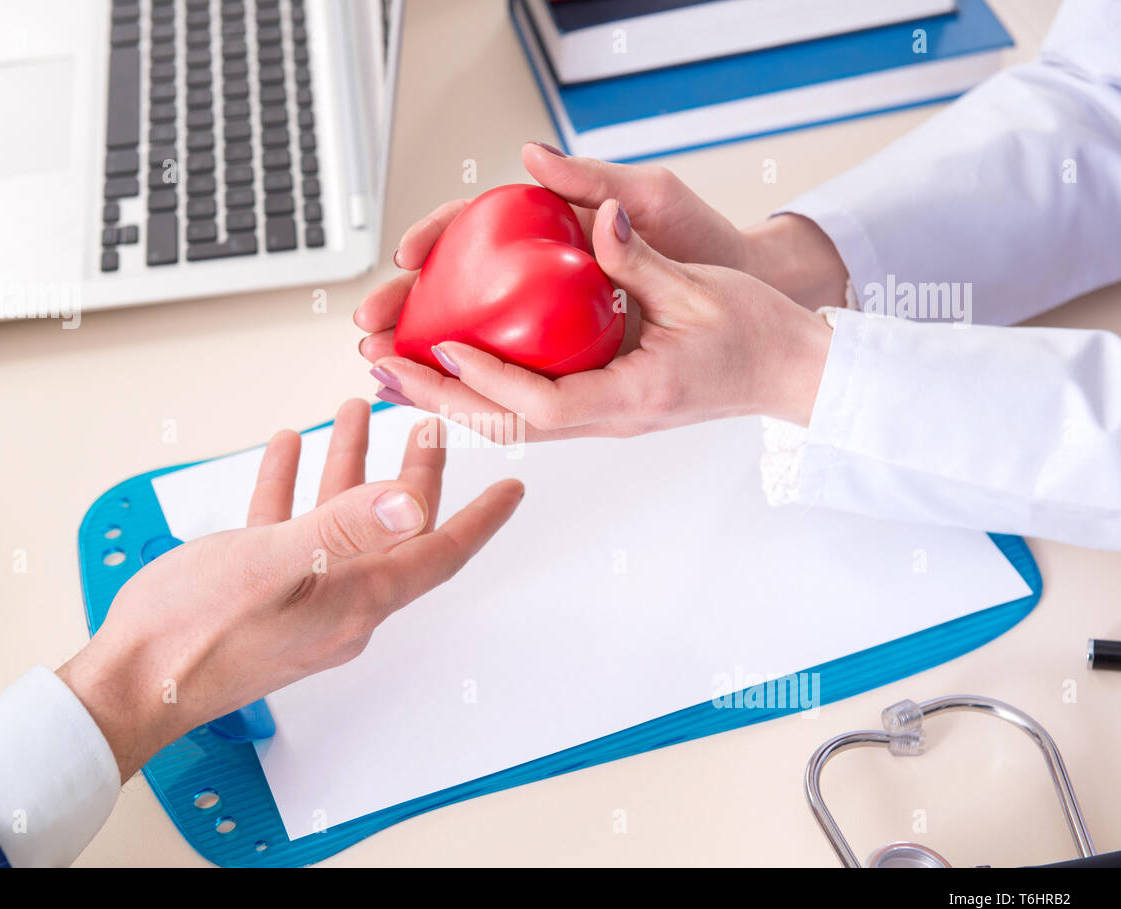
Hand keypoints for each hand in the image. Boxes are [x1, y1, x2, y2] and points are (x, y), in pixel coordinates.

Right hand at [58, 400, 524, 780]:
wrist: (130, 684)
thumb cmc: (195, 633)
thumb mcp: (273, 564)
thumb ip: (342, 528)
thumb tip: (407, 502)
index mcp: (357, 598)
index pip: (438, 552)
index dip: (480, 519)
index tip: (512, 490)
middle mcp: (340, 602)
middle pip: (394, 528)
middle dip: (413, 473)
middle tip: (426, 430)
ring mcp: (302, 599)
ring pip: (340, 520)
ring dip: (348, 467)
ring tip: (353, 416)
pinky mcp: (261, 593)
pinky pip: (292, 531)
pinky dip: (293, 488)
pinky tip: (284, 454)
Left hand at [357, 191, 832, 442]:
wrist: (792, 373)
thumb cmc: (758, 336)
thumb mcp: (704, 288)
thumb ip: (642, 258)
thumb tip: (596, 220)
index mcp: (636, 395)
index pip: (546, 402)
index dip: (489, 377)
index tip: (440, 345)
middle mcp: (614, 417)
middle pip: (510, 424)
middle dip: (441, 397)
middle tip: (381, 368)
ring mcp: (607, 418)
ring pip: (513, 423)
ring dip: (452, 399)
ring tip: (396, 372)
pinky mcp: (605, 406)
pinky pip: (532, 409)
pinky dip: (485, 393)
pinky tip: (452, 372)